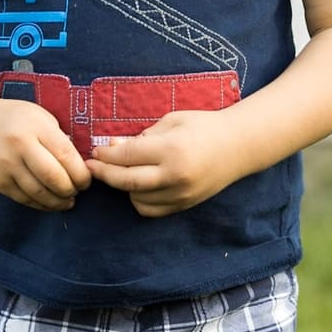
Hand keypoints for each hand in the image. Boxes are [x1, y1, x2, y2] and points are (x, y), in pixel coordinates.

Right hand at [0, 97, 91, 211]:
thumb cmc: (14, 118)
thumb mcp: (39, 116)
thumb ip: (58, 137)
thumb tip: (80, 165)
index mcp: (35, 126)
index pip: (66, 156)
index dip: (81, 173)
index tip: (87, 179)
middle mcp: (19, 146)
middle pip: (54, 178)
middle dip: (72, 189)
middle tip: (78, 190)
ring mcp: (6, 165)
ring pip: (39, 193)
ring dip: (58, 202)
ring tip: (68, 201)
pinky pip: (24, 199)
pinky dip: (41, 204)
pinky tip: (50, 202)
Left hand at [86, 110, 242, 217]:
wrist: (239, 146)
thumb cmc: (204, 126)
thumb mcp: (172, 121)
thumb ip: (142, 136)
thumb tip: (112, 147)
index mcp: (171, 149)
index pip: (128, 155)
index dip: (106, 155)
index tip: (94, 152)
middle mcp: (174, 175)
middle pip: (127, 181)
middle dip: (105, 174)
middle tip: (92, 167)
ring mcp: (180, 194)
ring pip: (136, 198)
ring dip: (124, 187)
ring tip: (122, 171)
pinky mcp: (184, 205)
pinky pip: (151, 210)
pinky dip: (139, 199)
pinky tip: (138, 186)